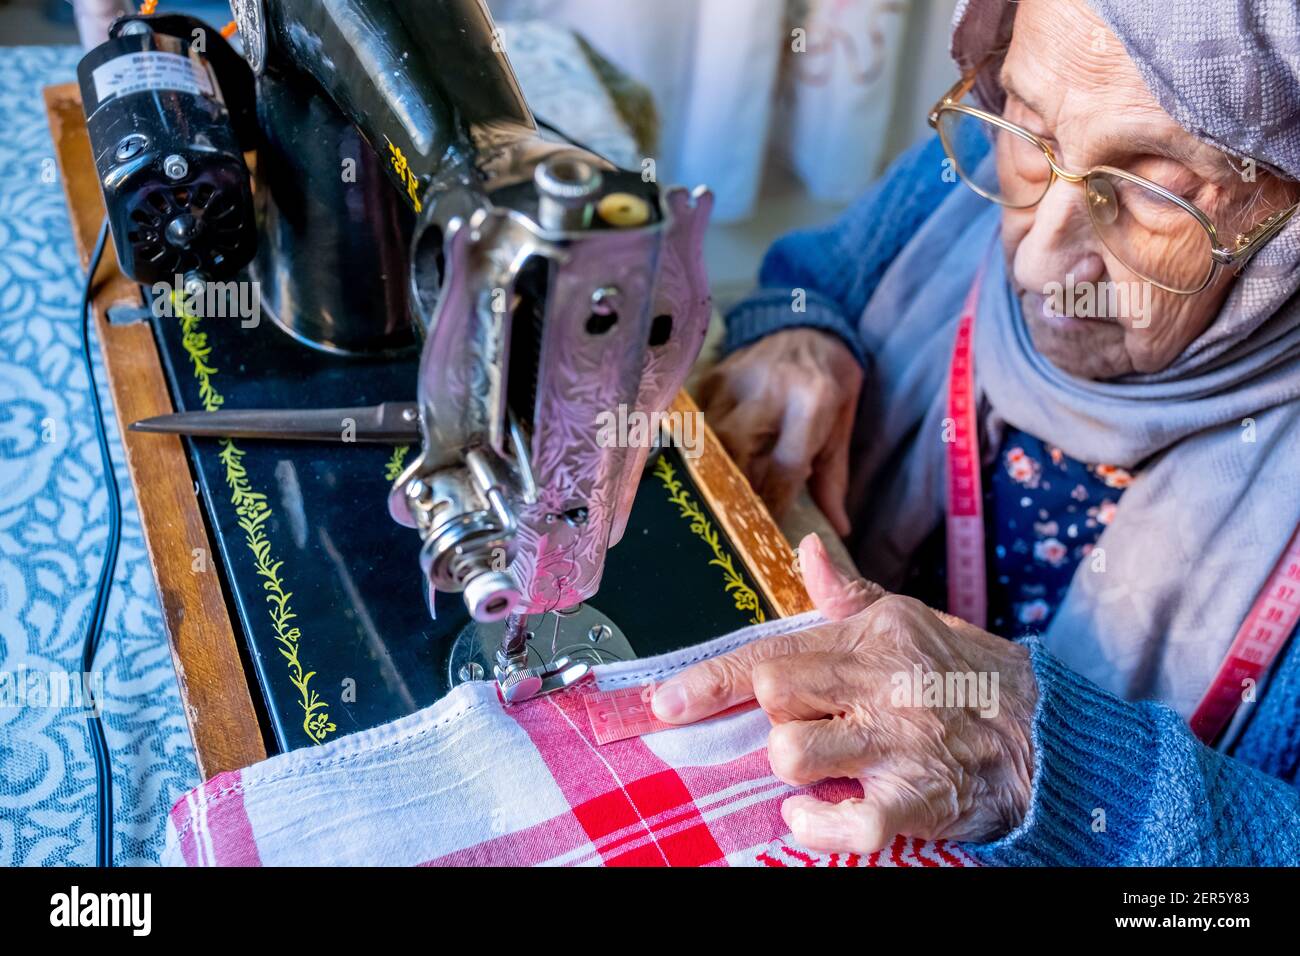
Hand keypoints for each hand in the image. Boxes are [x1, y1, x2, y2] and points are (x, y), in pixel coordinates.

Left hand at [651, 534, 1037, 852]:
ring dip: (792, 766)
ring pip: (792, 753)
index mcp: (871, 638)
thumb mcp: (911, 622)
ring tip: (822, 764)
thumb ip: (849, 595)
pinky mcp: (915, 801)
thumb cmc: (966, 675)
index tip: (662, 701)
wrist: (1047, 735)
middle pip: (772, 694)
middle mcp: (880, 685)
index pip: (771, 652)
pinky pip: (840, 821)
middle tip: (804, 722)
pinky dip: (818, 824)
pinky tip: (821, 811)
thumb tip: (807, 551)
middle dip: (770, 715)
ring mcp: (897, 744)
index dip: (707, 680)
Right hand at [698, 329, 861, 533]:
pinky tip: (704, 463)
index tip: (765, 532)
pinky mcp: (712, 376)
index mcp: (811, 402)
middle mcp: (769, 390)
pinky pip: (695, 421)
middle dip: (733, 491)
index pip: (783, 468)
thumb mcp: (842, 427)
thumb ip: (834, 479)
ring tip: (717, 496)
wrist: (808, 325)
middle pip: (736, 453)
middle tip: (735, 519)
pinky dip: (699, 447)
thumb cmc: (830, 383)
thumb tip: (838, 530)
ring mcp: (735, 380)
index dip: (773, 506)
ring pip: (709, 440)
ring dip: (712, 472)